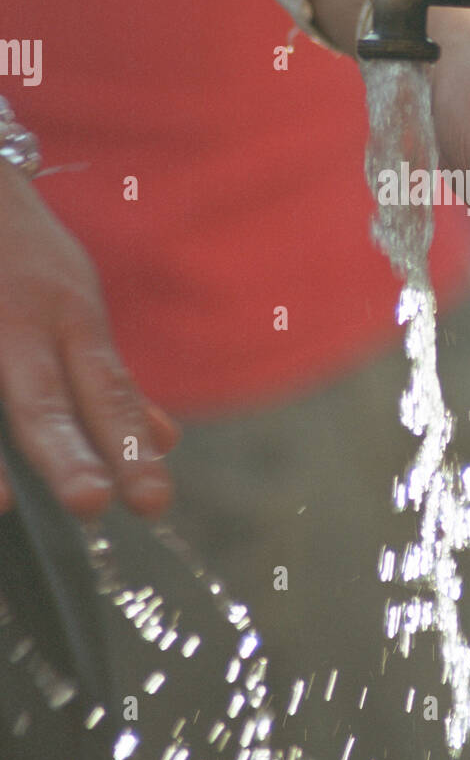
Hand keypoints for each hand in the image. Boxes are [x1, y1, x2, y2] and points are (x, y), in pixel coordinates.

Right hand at [0, 160, 177, 515]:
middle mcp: (16, 318)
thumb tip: (164, 441)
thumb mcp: (74, 299)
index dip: (129, 448)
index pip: (106, 390)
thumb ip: (107, 378)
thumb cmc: (20, 252)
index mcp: (66, 314)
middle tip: (92, 504)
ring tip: (2, 507)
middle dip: (66, 454)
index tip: (154, 501)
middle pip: (43, 396)